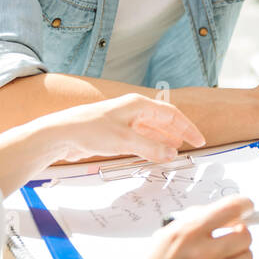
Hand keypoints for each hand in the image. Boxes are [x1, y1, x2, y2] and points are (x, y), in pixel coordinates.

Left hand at [44, 93, 205, 164]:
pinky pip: (139, 138)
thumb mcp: (125, 141)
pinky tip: (154, 154)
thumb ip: (151, 148)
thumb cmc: (90, 130)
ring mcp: (123, 121)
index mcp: (138, 104)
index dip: (187, 127)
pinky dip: (150, 146)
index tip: (198, 140)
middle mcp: (132, 110)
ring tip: (176, 151)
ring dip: (164, 141)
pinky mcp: (114, 133)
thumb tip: (171, 153)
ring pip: (151, 131)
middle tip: (191, 146)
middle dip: (178, 133)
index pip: (171, 114)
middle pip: (162, 121)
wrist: (60, 134)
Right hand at [101, 195, 258, 258]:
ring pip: (249, 255)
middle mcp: (205, 252)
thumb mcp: (163, 236)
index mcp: (188, 232)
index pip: (232, 207)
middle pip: (244, 234)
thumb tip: (219, 214)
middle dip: (239, 233)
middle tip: (229, 238)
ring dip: (240, 255)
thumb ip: (192, 221)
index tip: (245, 208)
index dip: (244, 206)